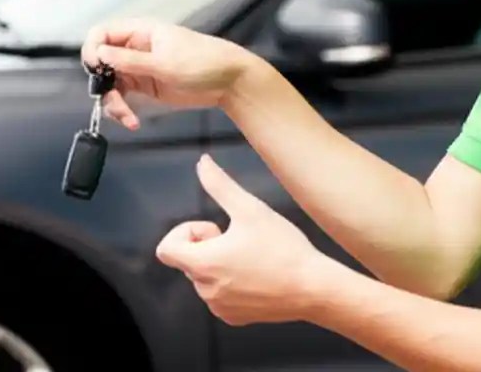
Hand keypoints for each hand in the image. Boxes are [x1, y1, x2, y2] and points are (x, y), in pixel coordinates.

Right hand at [81, 18, 257, 129]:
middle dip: (102, 83)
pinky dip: (123, 110)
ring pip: (110, 83)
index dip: (93, 49)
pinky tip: (132, 121)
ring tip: (127, 117)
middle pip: (101, 61)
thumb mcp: (165, 62)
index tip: (95, 68)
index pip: (102, 33)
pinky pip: (123, 97)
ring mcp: (138, 68)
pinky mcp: (145, 86)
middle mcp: (135, 48)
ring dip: (113, 102)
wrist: (229, 82)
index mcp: (140, 31)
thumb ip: (131, 60)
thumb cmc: (203, 61)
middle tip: (113, 100)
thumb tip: (100, 53)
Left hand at [156, 154, 324, 325]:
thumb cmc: (284, 249)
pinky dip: (230, 282)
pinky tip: (258, 274)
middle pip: (188, 259)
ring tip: (252, 256)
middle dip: (207, 244)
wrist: (314, 288)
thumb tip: (202, 162)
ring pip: (205, 277)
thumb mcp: (250, 209)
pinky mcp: (234, 317)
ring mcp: (219, 306)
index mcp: (203, 264)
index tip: (214, 229)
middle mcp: (206, 289)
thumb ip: (220, 184)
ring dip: (219, 263)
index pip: (166, 249)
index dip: (186, 232)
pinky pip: (220, 295)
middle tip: (239, 239)